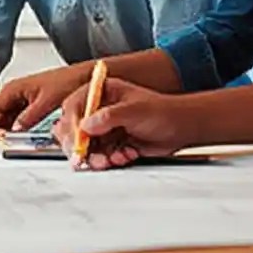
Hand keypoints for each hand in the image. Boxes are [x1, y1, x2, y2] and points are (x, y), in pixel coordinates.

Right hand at [0, 65, 85, 131]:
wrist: (82, 77)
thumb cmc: (67, 81)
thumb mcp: (46, 102)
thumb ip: (28, 117)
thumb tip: (14, 130)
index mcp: (13, 89)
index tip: (3, 137)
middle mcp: (13, 93)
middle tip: (11, 141)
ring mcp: (20, 99)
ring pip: (4, 119)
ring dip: (8, 130)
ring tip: (19, 139)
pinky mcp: (28, 105)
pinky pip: (15, 119)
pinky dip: (17, 128)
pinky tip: (26, 134)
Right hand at [53, 78, 192, 170]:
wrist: (181, 128)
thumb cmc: (162, 111)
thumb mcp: (134, 110)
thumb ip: (107, 118)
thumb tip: (85, 126)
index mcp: (101, 92)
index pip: (74, 106)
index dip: (71, 123)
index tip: (76, 139)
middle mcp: (99, 109)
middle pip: (74, 127)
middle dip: (79, 145)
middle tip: (83, 157)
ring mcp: (105, 128)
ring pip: (86, 145)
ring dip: (95, 156)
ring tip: (108, 160)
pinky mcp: (112, 144)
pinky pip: (100, 155)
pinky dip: (110, 160)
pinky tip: (125, 155)